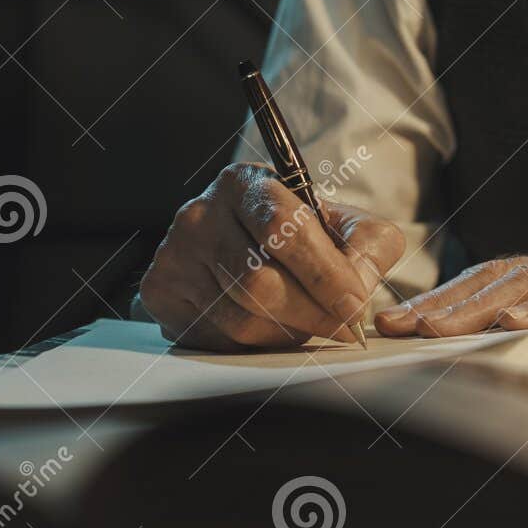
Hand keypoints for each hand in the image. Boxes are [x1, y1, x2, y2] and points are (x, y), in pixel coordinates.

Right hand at [138, 163, 404, 351]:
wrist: (248, 244)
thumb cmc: (304, 234)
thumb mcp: (348, 225)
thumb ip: (368, 246)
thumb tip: (356, 291)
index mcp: (246, 183)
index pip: (284, 228)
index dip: (324, 273)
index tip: (355, 305)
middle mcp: (199, 213)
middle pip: (258, 281)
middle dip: (312, 313)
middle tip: (343, 329)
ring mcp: (173, 254)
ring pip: (239, 317)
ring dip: (288, 333)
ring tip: (311, 325)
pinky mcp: (159, 292)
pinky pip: (217, 337)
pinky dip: (257, 343)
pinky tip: (274, 328)